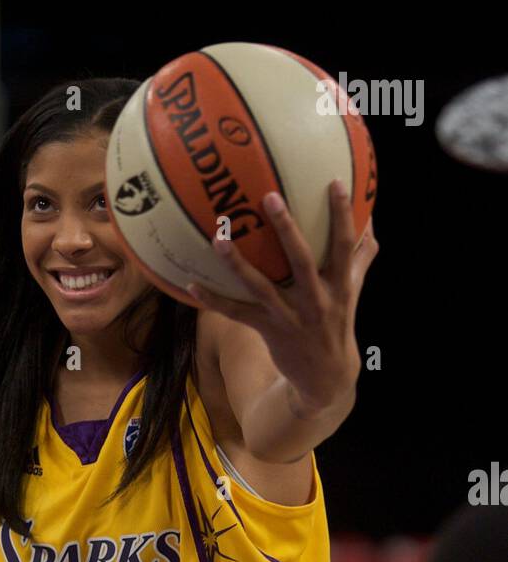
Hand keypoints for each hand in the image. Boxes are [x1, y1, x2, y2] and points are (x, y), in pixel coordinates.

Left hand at [187, 181, 378, 414]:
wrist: (326, 378)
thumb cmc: (338, 323)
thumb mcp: (353, 291)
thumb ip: (360, 255)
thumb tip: (370, 217)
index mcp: (340, 286)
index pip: (344, 245)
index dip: (342, 215)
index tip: (336, 183)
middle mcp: (316, 300)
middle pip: (302, 260)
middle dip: (287, 229)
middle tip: (270, 197)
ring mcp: (290, 317)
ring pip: (262, 286)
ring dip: (238, 264)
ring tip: (219, 239)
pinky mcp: (268, 331)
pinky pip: (236, 313)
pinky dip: (213, 301)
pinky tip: (190, 285)